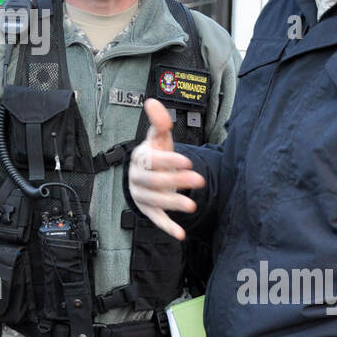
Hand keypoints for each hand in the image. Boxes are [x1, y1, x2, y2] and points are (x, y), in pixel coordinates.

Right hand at [128, 99, 205, 239]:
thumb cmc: (157, 154)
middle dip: (177, 181)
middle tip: (199, 180)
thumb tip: (152, 101)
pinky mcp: (148, 210)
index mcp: (140, 158)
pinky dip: (167, 228)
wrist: (149, 174)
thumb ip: (158, 122)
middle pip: (155, 182)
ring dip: (173, 203)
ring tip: (192, 205)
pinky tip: (181, 234)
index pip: (152, 161)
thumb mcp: (158, 138)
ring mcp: (141, 195)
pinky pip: (156, 219)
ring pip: (156, 201)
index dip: (169, 161)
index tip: (187, 161)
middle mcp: (137, 178)